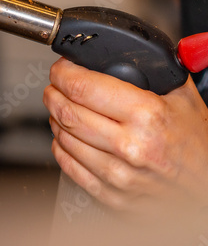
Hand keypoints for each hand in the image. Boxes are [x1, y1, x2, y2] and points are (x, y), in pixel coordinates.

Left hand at [44, 58, 207, 217]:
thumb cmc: (199, 148)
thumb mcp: (185, 100)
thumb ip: (159, 71)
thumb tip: (132, 48)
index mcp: (148, 115)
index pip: (83, 87)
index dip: (63, 73)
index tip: (60, 69)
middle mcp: (131, 146)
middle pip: (67, 111)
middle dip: (53, 93)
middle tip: (55, 87)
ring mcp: (120, 174)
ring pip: (63, 138)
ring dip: (55, 119)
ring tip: (61, 110)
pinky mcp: (112, 196)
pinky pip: (69, 167)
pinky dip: (61, 148)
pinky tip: (66, 138)